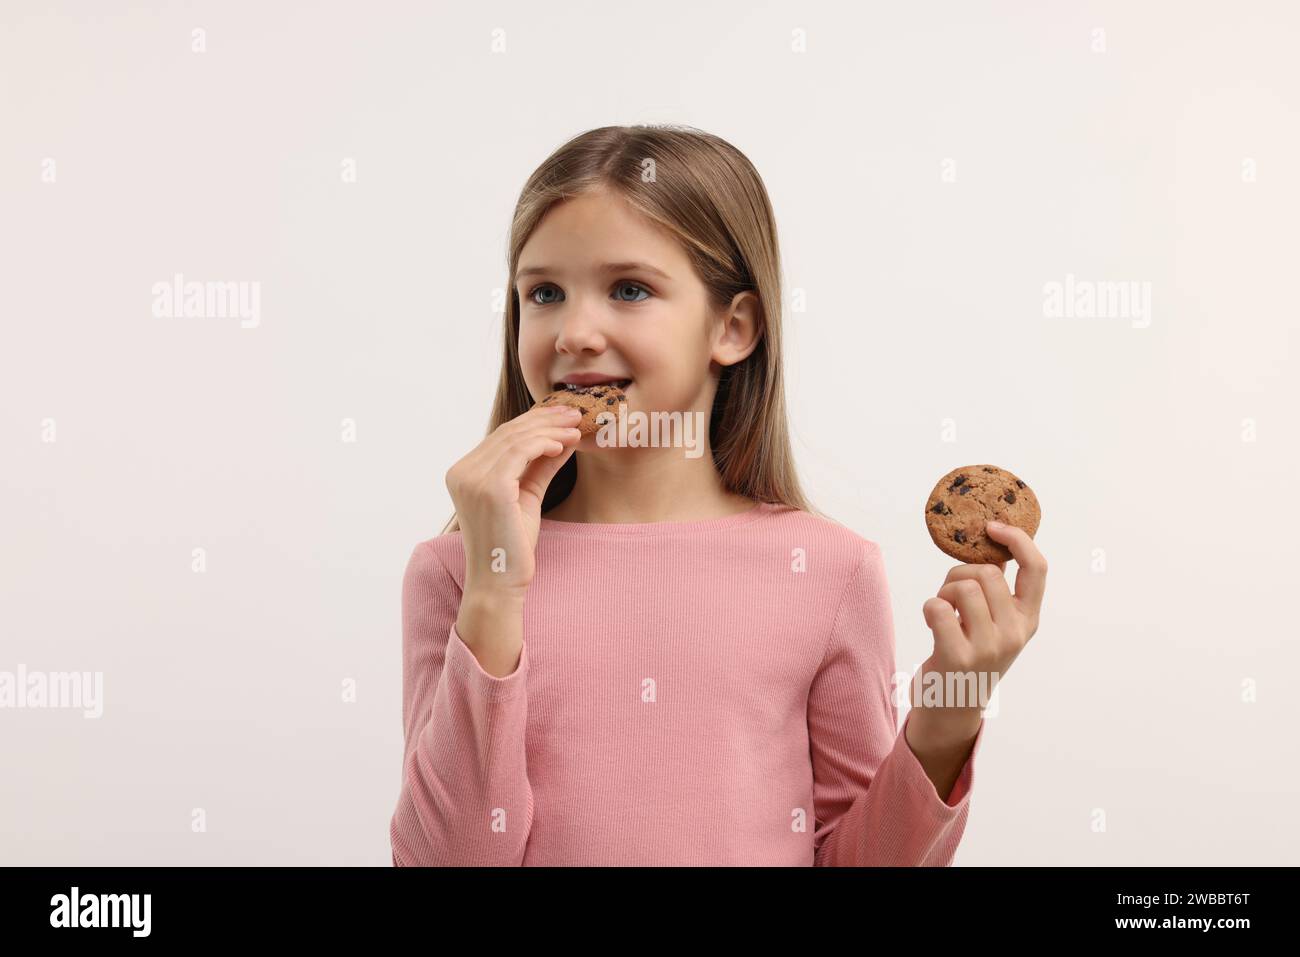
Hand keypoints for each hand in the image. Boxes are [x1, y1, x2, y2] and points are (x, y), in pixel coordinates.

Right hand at [444, 404, 582, 596]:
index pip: (501, 437)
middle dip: (545, 420)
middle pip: (508, 433)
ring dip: (551, 429)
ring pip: (517, 438)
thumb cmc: (513, 544)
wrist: (501, 581)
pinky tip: (564, 444)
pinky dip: (545, 443)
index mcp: (463, 473)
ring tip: (577, 428)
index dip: (534, 422)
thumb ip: (541, 466)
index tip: (563, 416)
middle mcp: (461, 472)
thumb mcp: (527, 495)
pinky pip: (521, 451)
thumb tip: (564, 437)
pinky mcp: (490, 486)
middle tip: (575, 413)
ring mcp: (472, 478)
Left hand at [912, 521, 1047, 735]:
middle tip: (950, 595)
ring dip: (943, 591)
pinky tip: (932, 624)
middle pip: (988, 572)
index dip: (1018, 540)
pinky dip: (928, 608)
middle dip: (960, 573)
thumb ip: (997, 591)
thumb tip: (992, 544)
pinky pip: (937, 607)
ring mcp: (988, 647)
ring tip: (943, 612)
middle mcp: (1015, 633)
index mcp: (1028, 620)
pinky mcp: (958, 656)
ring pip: (963, 586)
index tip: (993, 527)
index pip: (1038, 568)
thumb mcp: (995, 625)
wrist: (951, 709)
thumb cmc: (969, 656)